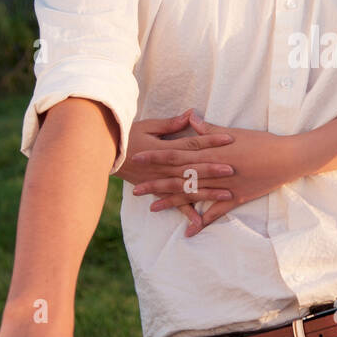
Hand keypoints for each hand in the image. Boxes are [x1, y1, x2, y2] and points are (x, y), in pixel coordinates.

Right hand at [121, 110, 237, 233]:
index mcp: (165, 148)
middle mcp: (165, 167)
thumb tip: (191, 113)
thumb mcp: (148, 126)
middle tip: (233, 169)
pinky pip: (174, 203)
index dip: (211, 140)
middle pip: (193, 167)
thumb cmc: (127, 136)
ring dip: (207, 192)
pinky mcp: (157, 190)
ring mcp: (161, 181)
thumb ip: (171, 124)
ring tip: (227, 195)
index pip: (192, 143)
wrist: (103, 154)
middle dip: (213, 168)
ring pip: (187, 188)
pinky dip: (186, 213)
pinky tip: (200, 222)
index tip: (229, 138)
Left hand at [130, 111, 306, 235]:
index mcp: (211, 152)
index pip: (177, 154)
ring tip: (152, 209)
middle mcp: (213, 171)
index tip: (137, 158)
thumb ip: (209, 129)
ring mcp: (223, 188)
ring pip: (192, 196)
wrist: (286, 159)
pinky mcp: (235, 199)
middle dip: (156, 183)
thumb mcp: (233, 132)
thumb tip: (191, 118)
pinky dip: (202, 223)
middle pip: (179, 177)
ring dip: (172, 202)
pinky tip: (189, 232)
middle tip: (134, 188)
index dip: (156, 157)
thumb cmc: (260, 142)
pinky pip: (215, 214)